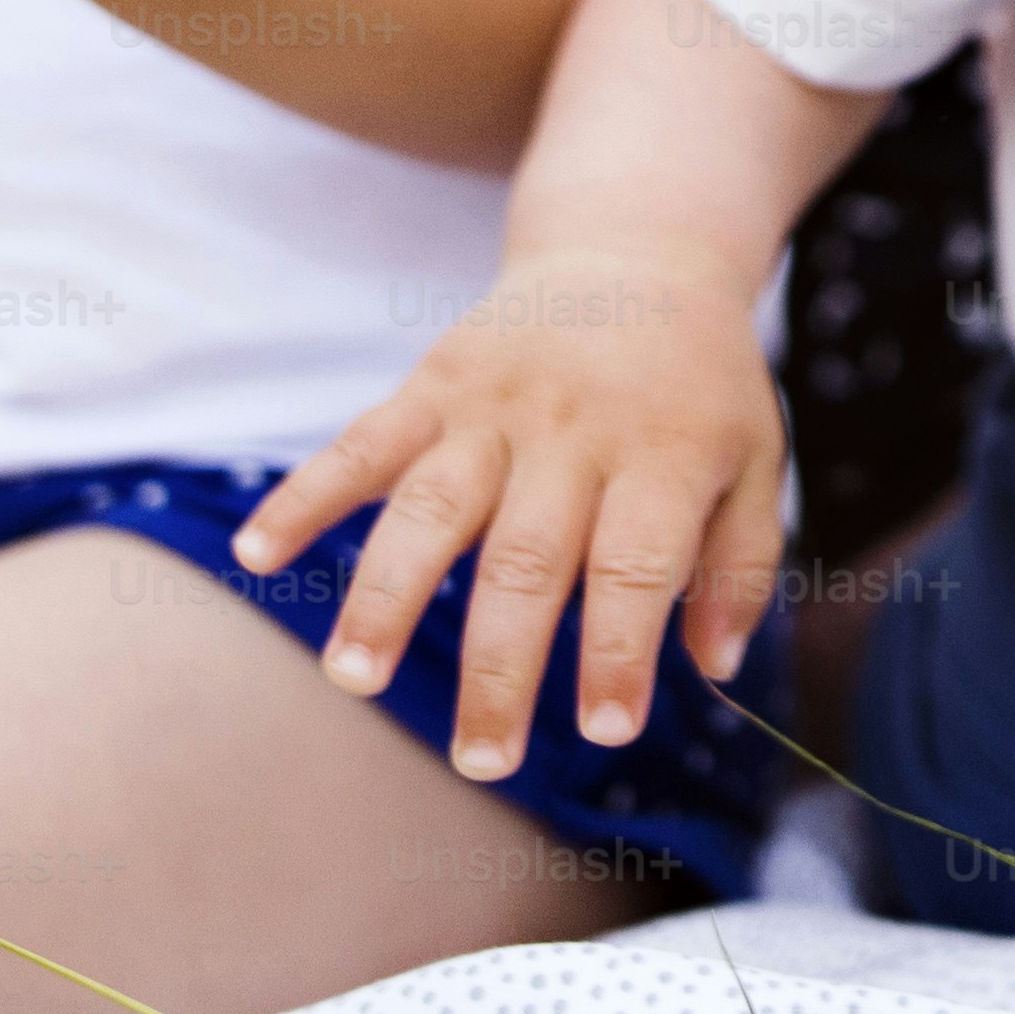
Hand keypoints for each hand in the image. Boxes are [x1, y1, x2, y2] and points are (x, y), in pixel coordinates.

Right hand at [228, 240, 785, 778]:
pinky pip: (361, 442)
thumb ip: (742, 565)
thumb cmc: (699, 384)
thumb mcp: (756, 460)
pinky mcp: (432, 384)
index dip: (619, 649)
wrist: (636, 251)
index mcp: (660, 454)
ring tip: (354, 679)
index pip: (637, 566)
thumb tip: (714, 671)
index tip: (604, 731)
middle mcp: (571, 433)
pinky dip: (305, 494)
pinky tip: (257, 552)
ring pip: (430, 508)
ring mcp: (492, 408)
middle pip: (526, 561)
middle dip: (499, 669)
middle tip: (481, 762)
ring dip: (387, 596)